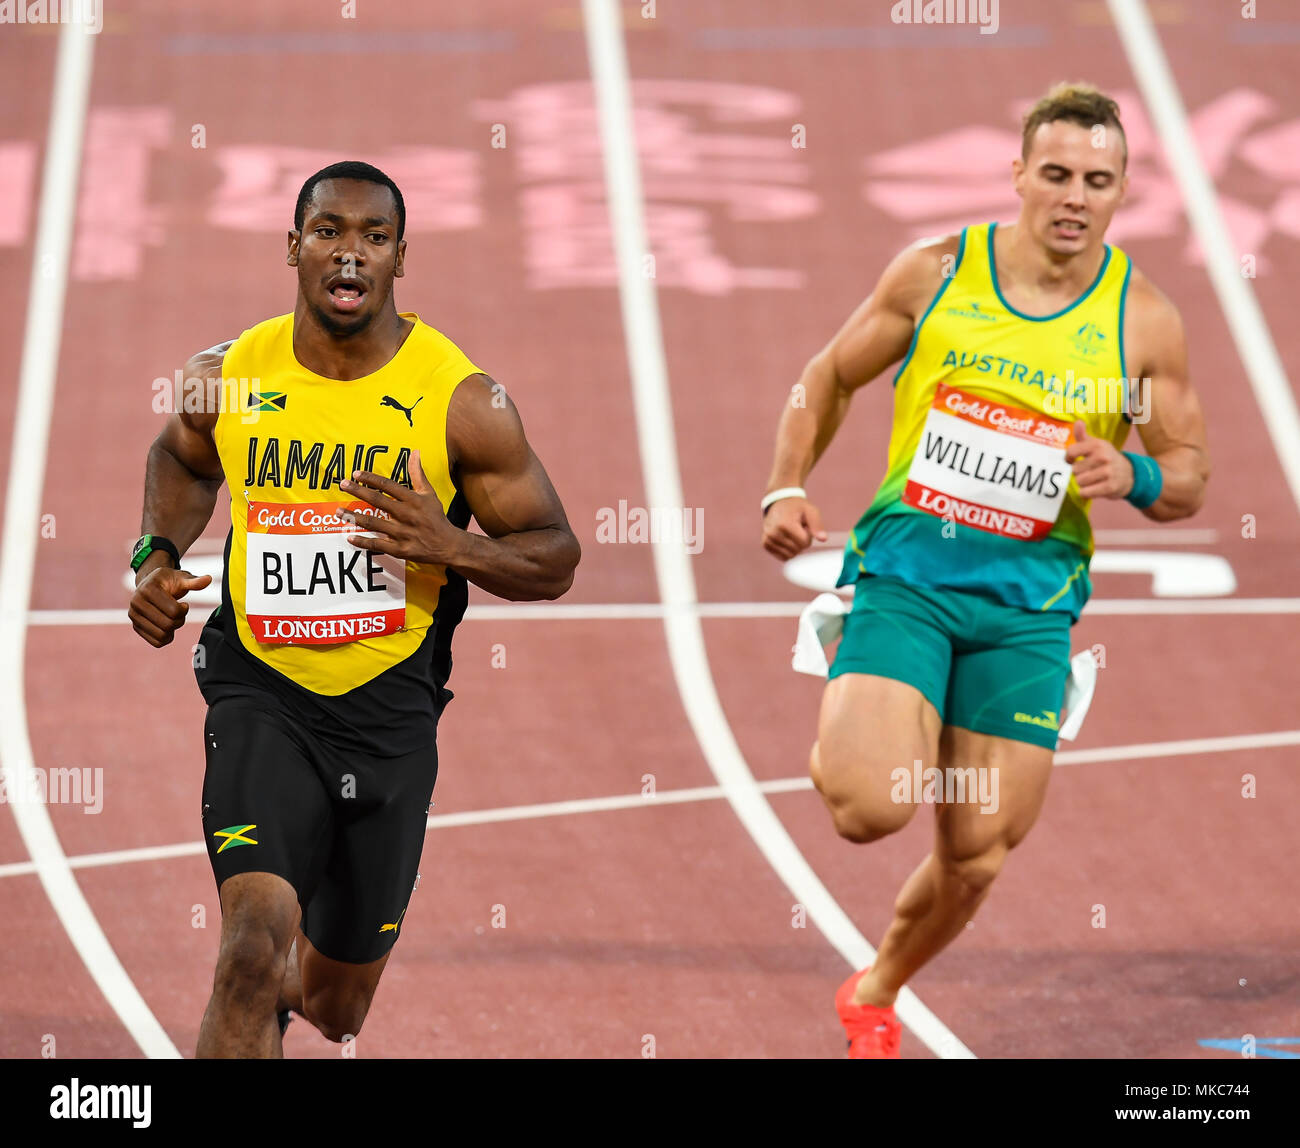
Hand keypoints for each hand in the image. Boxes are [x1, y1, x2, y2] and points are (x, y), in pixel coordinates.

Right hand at [128, 566, 211, 647]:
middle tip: (180, 614)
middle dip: (179, 621)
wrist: (150, 585)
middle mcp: (136, 602)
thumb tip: (208, 579)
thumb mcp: (181, 578)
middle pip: (168, 625)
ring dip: (173, 630)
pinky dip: (166, 638)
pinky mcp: (135, 626)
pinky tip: (167, 627)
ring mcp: (134, 616)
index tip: (184, 604)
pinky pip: (156, 642)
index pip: (173, 611)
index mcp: (148, 589)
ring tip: (173, 619)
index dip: (184, 610)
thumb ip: (194, 581)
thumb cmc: (168, 581)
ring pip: (161, 636)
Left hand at [340, 449, 461, 564]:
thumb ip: (418, 474)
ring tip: (338, 511)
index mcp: (413, 500)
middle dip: (358, 491)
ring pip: (373, 523)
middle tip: (343, 484)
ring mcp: (402, 533)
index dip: (371, 478)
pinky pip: (377, 545)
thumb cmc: (436, 517)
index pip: (388, 485)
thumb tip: (415, 452)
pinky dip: (362, 542)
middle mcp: (406, 515)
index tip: (356, 473)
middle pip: (377, 501)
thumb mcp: (429, 494)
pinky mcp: (400, 549)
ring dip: (354, 516)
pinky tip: (349, 537)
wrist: (448, 545)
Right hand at [762, 496, 827, 560]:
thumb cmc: (798, 507)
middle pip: (798, 550)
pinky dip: (788, 551)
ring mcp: (768, 539)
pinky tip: (786, 539)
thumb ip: (817, 525)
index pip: (804, 543)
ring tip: (791, 532)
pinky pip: (783, 557)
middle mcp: (773, 533)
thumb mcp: (811, 511)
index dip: (808, 535)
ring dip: (795, 546)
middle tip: (797, 527)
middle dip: (802, 541)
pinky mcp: (765, 544)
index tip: (804, 525)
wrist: (779, 502)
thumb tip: (823, 539)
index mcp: (784, 524)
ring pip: (791, 555)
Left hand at [1065, 420, 1133, 500]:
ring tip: (1091, 479)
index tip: (1072, 460)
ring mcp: (1108, 472)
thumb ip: (1082, 435)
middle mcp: (1103, 457)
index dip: (1068, 459)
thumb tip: (1078, 422)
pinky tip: (1093, 488)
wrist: (1129, 474)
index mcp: (1097, 445)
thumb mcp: (1096, 445)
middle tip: (1088, 471)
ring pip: (1079, 482)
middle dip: (1078, 473)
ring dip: (1082, 484)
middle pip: (1074, 470)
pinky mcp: (1110, 487)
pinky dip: (1086, 493)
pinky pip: (1085, 493)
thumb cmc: (1106, 458)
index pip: (1071, 452)